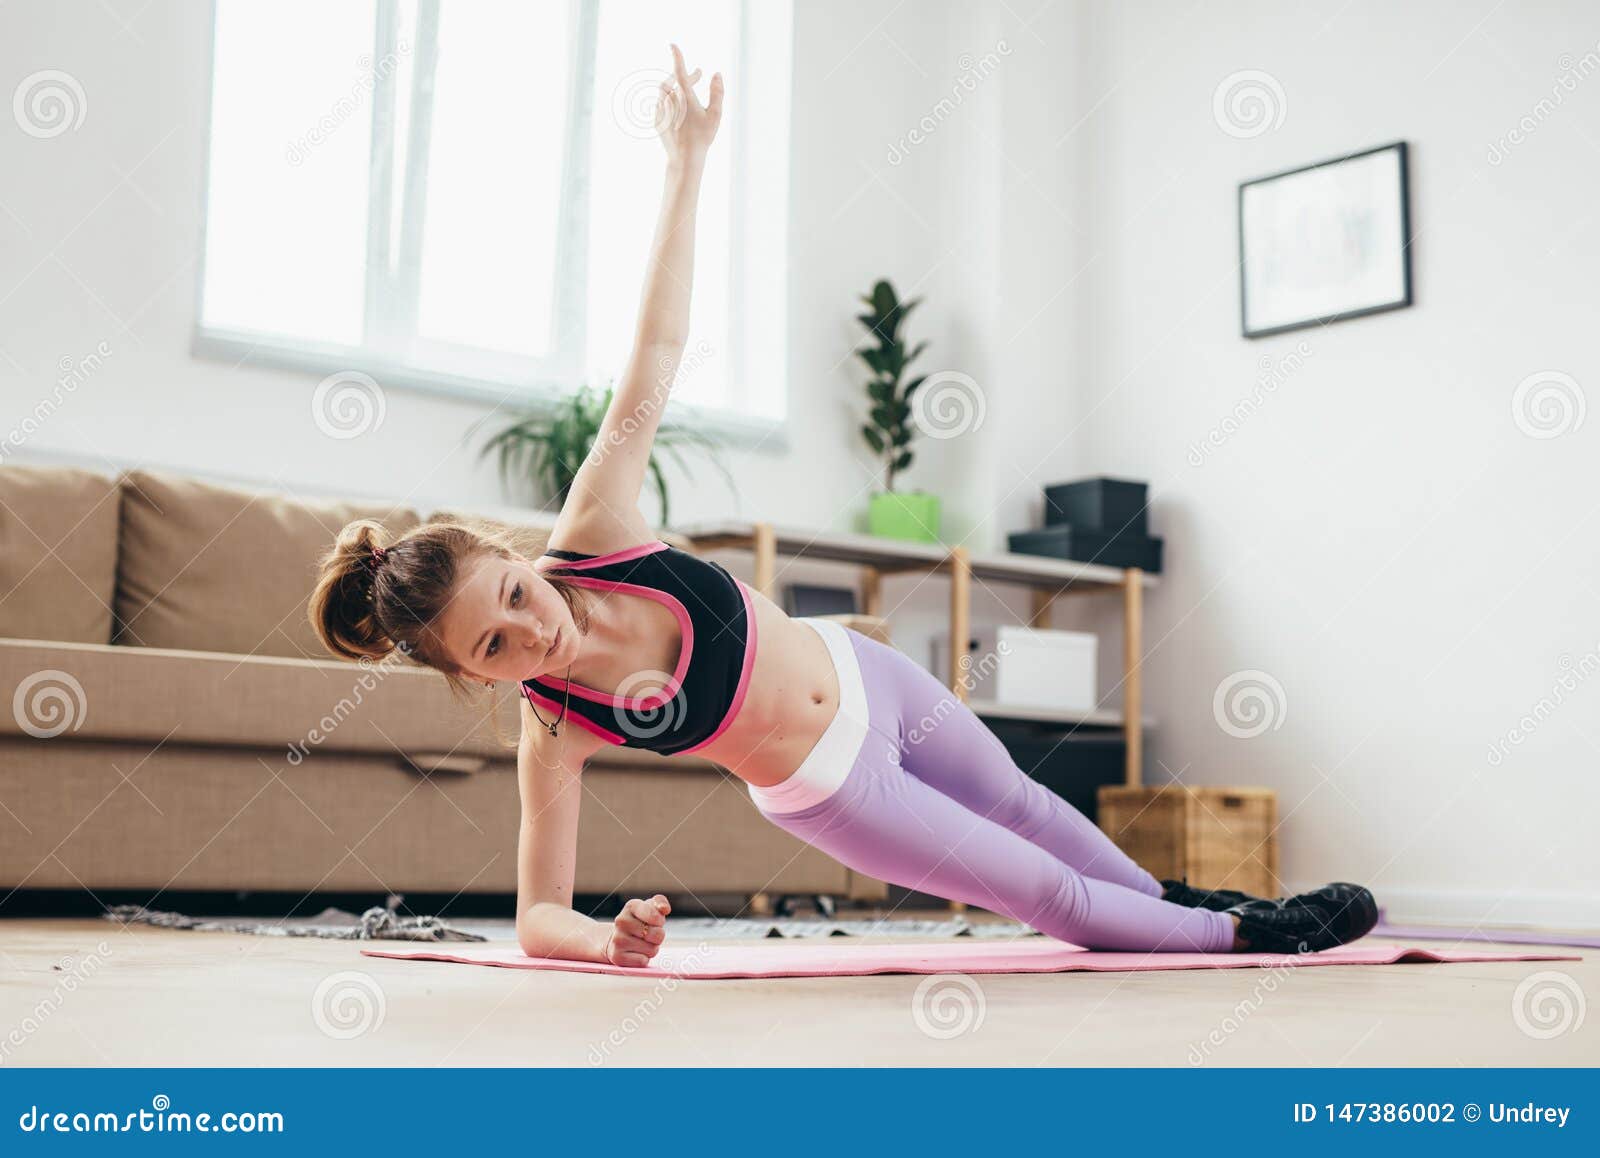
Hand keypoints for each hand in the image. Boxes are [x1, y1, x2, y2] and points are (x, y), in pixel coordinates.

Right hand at [604, 894, 670, 966]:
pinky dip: (643, 959)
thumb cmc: (639, 922)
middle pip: (658, 935)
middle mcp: (621, 921)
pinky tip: (635, 952)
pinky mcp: (617, 957)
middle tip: (648, 934)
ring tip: (641, 943)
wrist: (617, 939)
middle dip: (658, 936)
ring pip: (652, 949)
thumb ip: (660, 902)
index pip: (655, 915)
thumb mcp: (650, 908)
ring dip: (651, 948)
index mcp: (631, 906)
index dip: (660, 921)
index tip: (655, 920)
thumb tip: (664, 909)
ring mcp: (618, 939)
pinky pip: (643, 961)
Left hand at [655, 44, 722, 166]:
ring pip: (665, 91)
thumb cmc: (702, 137)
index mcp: (685, 98)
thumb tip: (717, 74)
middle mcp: (670, 101)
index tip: (673, 45)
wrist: (684, 158)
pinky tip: (678, 105)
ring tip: (688, 88)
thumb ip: (717, 92)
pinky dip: (670, 98)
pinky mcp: (656, 119)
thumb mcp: (715, 115)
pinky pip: (661, 103)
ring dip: (677, 86)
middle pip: (674, 80)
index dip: (677, 57)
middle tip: (698, 74)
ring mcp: (661, 110)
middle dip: (685, 75)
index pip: (679, 71)